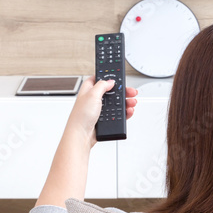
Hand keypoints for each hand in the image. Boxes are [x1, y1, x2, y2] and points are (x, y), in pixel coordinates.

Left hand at [36, 78, 137, 208]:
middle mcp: (94, 99)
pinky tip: (128, 111)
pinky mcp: (104, 119)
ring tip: (132, 102)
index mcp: (89, 90)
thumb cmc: (80, 117)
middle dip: (122, 91)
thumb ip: (102, 85)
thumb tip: (110, 81)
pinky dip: (124, 113)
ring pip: (116, 103)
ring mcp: (99, 110)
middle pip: (112, 92)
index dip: (108, 77)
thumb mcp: (92, 95)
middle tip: (131, 91)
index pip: (99, 79)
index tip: (118, 76)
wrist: (81, 136)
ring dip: (125, 102)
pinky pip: (117, 114)